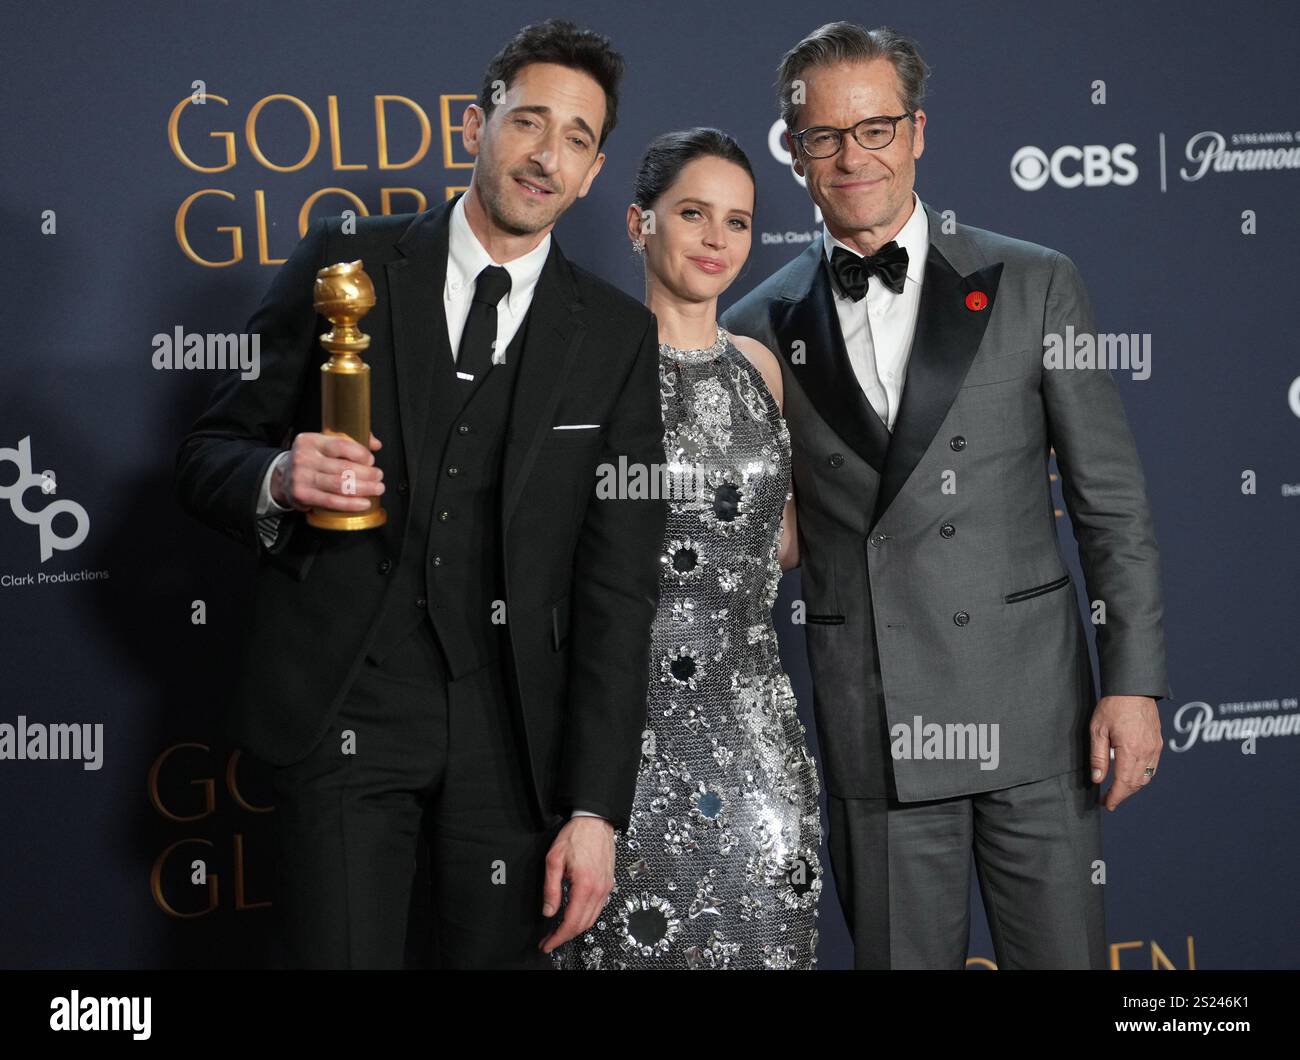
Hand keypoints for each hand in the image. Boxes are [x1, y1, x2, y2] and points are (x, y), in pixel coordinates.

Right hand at [272, 431, 382, 511]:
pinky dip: (351, 503)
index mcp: (311, 441)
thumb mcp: (324, 445)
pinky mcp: (303, 495)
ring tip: (376, 488)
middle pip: (343, 467)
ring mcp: (302, 477)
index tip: (370, 460)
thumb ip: (350, 441)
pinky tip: (364, 502)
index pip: (340, 445)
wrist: (282, 477)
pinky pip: (332, 501)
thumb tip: (375, 443)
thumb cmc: (310, 460)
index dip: (360, 453)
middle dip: (367, 473)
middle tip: (378, 476)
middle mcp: (304, 457)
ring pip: (340, 485)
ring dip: (363, 488)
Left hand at [538, 816, 615, 953]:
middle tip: (550, 940)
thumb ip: (551, 887)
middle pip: (583, 925)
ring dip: (576, 929)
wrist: (595, 821)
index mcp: (585, 885)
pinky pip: (598, 909)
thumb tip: (549, 910)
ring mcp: (606, 887)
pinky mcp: (608, 884)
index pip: (571, 922)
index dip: (558, 937)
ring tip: (559, 931)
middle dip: (565, 936)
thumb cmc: (576, 835)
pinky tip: (574, 916)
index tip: (547, 944)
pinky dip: (585, 918)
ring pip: (592, 919)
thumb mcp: (554, 859)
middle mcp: (599, 889)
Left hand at [1089, 695, 1162, 810]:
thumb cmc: (1112, 706)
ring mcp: (1155, 748)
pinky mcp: (1158, 744)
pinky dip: (1142, 777)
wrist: (1134, 689)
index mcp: (1130, 750)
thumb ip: (1098, 756)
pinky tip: (1131, 777)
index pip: (1123, 783)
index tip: (1106, 805)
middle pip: (1136, 783)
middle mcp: (1146, 752)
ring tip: (1118, 791)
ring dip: (1132, 788)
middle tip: (1109, 801)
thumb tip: (1098, 779)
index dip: (1115, 797)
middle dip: (1122, 795)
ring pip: (1146, 778)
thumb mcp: (1098, 730)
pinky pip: (1152, 768)